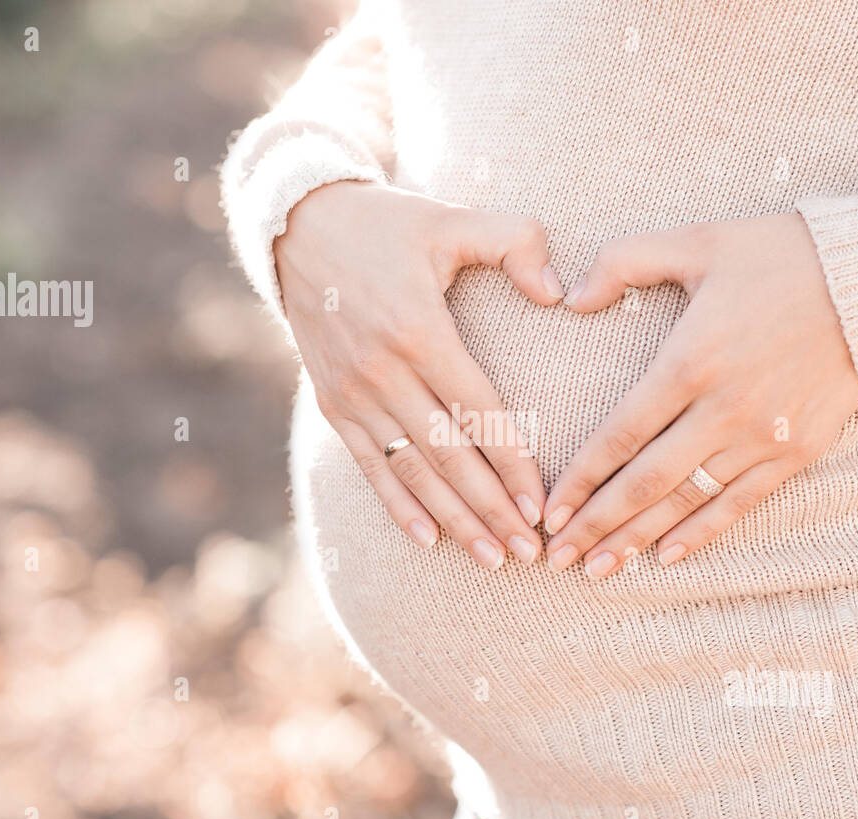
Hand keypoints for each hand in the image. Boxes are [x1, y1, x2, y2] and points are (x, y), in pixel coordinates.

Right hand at [277, 181, 564, 568]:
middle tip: (530, 552)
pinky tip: (427, 538)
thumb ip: (515, 243)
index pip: (478, 413)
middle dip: (491, 509)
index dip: (512, 465)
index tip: (542, 507)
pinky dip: (397, 504)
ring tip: (491, 558)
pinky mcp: (331, 404)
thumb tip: (559, 295)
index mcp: (419, 331)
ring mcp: (352, 393)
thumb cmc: (389, 225)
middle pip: (448, 456)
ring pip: (412, 470)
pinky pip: (368, 465)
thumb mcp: (453, 220)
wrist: (298, 227)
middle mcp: (382, 371)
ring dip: (453, 519)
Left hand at [542, 212, 857, 576]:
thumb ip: (624, 261)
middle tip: (557, 556)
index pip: (620, 435)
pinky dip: (701, 533)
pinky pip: (739, 504)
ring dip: (638, 538)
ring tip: (599, 569)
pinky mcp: (798, 452)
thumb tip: (571, 299)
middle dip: (596, 524)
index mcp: (690, 361)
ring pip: (687, 502)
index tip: (549, 511)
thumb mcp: (697, 240)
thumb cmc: (781, 255)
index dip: (581, 479)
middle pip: (645, 483)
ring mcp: (763, 437)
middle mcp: (723, 410)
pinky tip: (666, 557)